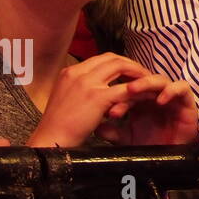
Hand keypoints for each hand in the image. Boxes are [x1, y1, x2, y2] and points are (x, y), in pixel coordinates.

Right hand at [27, 53, 150, 147]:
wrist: (50, 141)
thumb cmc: (58, 126)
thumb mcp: (67, 97)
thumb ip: (82, 87)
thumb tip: (103, 86)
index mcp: (70, 72)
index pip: (100, 58)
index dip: (118, 62)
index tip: (129, 71)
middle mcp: (77, 73)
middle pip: (112, 58)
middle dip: (130, 64)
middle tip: (143, 74)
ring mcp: (87, 83)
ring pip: (120, 66)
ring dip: (137, 72)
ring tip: (148, 81)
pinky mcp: (97, 97)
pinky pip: (125, 89)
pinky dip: (139, 90)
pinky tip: (146, 95)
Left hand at [97, 75, 198, 144]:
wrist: (170, 160)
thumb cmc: (151, 146)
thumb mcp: (127, 140)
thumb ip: (112, 133)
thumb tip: (96, 128)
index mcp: (140, 101)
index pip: (128, 90)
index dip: (118, 97)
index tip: (109, 112)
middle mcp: (155, 96)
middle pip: (143, 80)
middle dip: (129, 84)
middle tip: (117, 91)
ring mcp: (171, 96)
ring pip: (160, 80)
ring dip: (146, 82)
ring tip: (133, 89)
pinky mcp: (187, 100)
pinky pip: (183, 87)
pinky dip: (172, 90)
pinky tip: (161, 100)